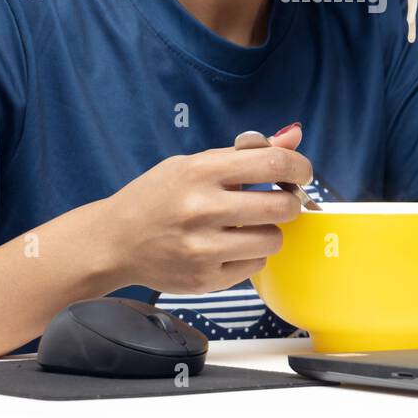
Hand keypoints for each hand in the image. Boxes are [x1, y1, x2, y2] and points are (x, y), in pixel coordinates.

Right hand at [100, 125, 308, 294]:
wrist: (115, 241)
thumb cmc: (157, 197)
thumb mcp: (195, 164)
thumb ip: (246, 153)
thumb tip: (294, 137)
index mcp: (201, 172)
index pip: (272, 164)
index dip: (299, 167)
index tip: (302, 173)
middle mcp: (202, 209)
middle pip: (281, 206)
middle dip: (290, 202)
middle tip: (280, 201)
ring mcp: (202, 249)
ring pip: (273, 240)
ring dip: (270, 232)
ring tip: (249, 226)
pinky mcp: (204, 280)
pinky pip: (255, 266)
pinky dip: (251, 255)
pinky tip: (230, 247)